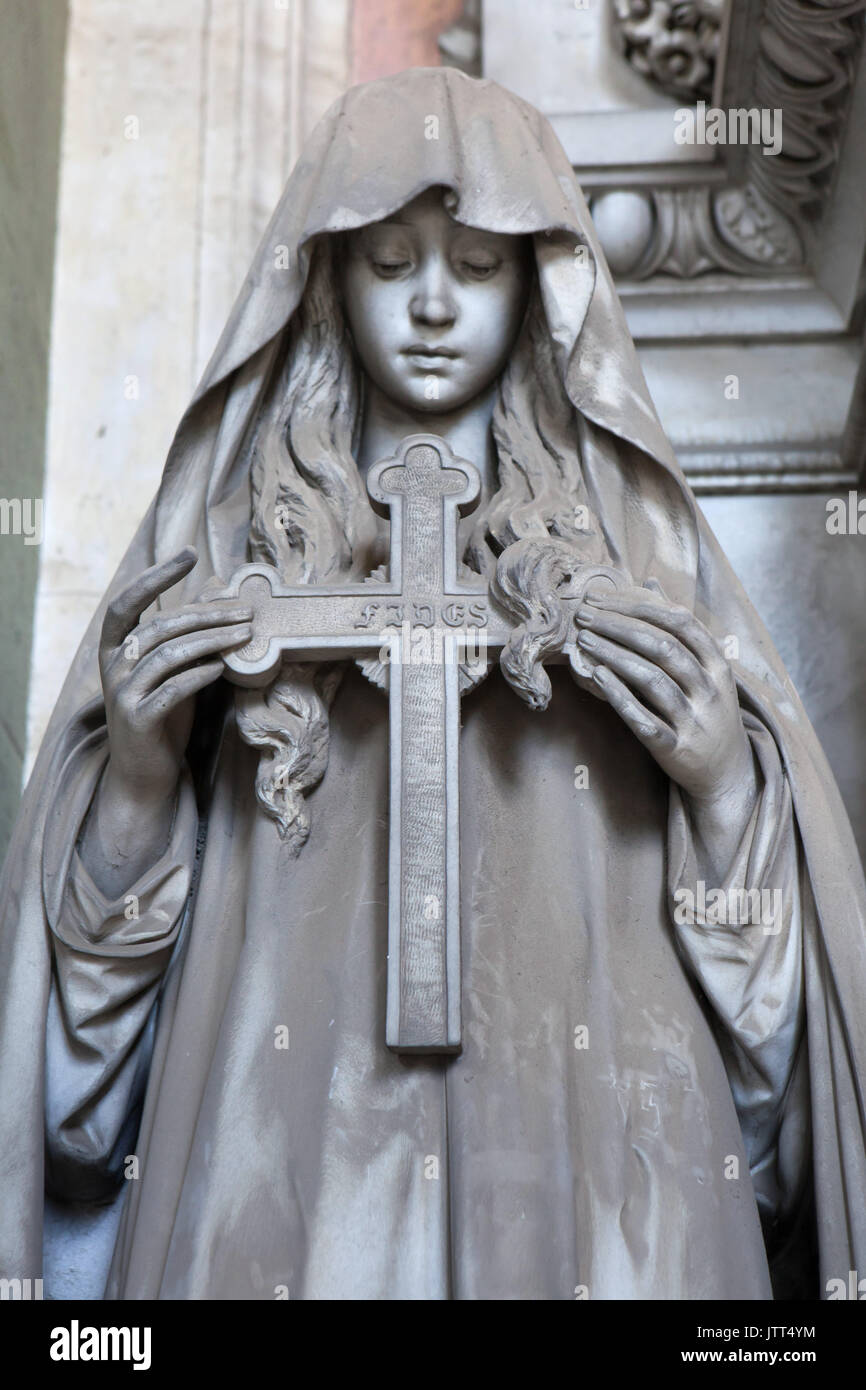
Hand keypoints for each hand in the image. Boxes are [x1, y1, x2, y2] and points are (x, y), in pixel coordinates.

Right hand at [98, 546, 251, 803]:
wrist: (145, 774)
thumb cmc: (164, 715)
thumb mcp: (176, 668)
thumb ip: (188, 632)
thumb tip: (215, 586)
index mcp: (115, 649)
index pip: (127, 602)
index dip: (155, 576)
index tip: (188, 554)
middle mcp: (113, 668)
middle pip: (160, 628)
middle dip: (206, 615)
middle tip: (246, 610)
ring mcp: (122, 695)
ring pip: (168, 655)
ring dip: (211, 642)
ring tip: (245, 635)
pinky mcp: (137, 720)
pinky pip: (171, 689)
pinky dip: (199, 675)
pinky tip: (223, 668)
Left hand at [574, 582, 755, 810]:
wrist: (727, 772)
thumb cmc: (708, 711)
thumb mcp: (706, 667)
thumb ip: (678, 627)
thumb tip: (651, 582)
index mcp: (718, 664)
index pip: (680, 622)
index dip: (639, 606)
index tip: (603, 598)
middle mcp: (710, 689)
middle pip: (663, 647)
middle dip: (619, 627)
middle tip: (584, 616)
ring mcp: (694, 719)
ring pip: (652, 680)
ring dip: (614, 656)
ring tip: (584, 640)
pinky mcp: (676, 748)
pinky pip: (644, 719)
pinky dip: (619, 696)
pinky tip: (596, 677)